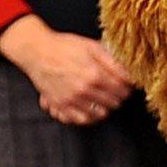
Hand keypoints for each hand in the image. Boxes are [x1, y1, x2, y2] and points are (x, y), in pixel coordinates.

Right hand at [0, 17, 132, 126]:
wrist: (37, 52)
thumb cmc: (64, 46)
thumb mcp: (91, 46)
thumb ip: (112, 60)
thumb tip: (129, 72)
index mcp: (94, 74)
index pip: (123, 89)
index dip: (128, 86)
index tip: (127, 84)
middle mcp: (83, 90)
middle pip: (114, 102)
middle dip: (119, 96)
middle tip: (117, 90)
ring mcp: (71, 100)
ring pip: (101, 113)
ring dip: (106, 106)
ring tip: (105, 98)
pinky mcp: (60, 106)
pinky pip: (82, 120)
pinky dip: (90, 116)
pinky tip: (92, 107)